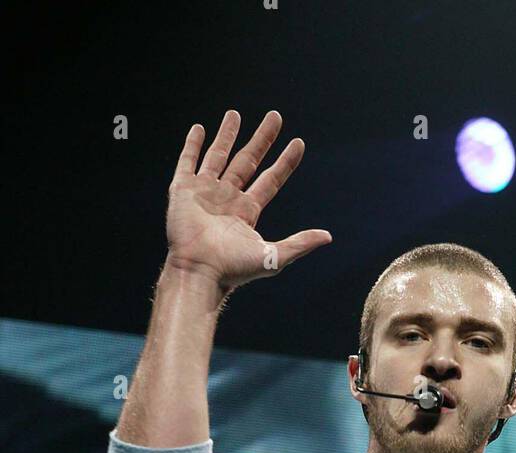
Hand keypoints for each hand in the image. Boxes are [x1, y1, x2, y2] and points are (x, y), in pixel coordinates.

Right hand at [165, 109, 331, 291]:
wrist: (200, 271)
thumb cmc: (234, 270)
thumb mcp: (273, 257)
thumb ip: (300, 244)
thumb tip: (328, 237)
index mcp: (247, 211)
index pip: (271, 179)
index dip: (285, 162)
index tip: (298, 143)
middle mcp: (228, 198)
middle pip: (248, 160)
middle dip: (262, 139)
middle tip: (275, 116)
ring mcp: (205, 192)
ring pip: (219, 156)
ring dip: (227, 135)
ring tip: (235, 114)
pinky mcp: (183, 190)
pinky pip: (188, 161)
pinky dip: (192, 145)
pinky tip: (200, 129)